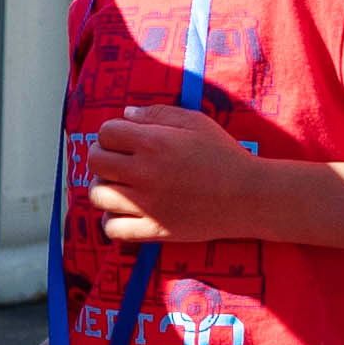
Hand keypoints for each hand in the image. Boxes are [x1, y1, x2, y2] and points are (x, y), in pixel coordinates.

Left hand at [77, 102, 265, 245]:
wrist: (248, 197)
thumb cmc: (224, 155)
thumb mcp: (196, 122)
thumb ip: (157, 113)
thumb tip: (125, 114)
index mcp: (154, 142)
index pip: (105, 132)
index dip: (111, 133)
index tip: (124, 139)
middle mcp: (144, 172)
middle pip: (95, 161)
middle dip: (101, 156)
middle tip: (117, 161)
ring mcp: (146, 204)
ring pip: (97, 195)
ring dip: (103, 188)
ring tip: (119, 186)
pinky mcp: (153, 230)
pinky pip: (112, 229)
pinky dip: (110, 221)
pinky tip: (124, 213)